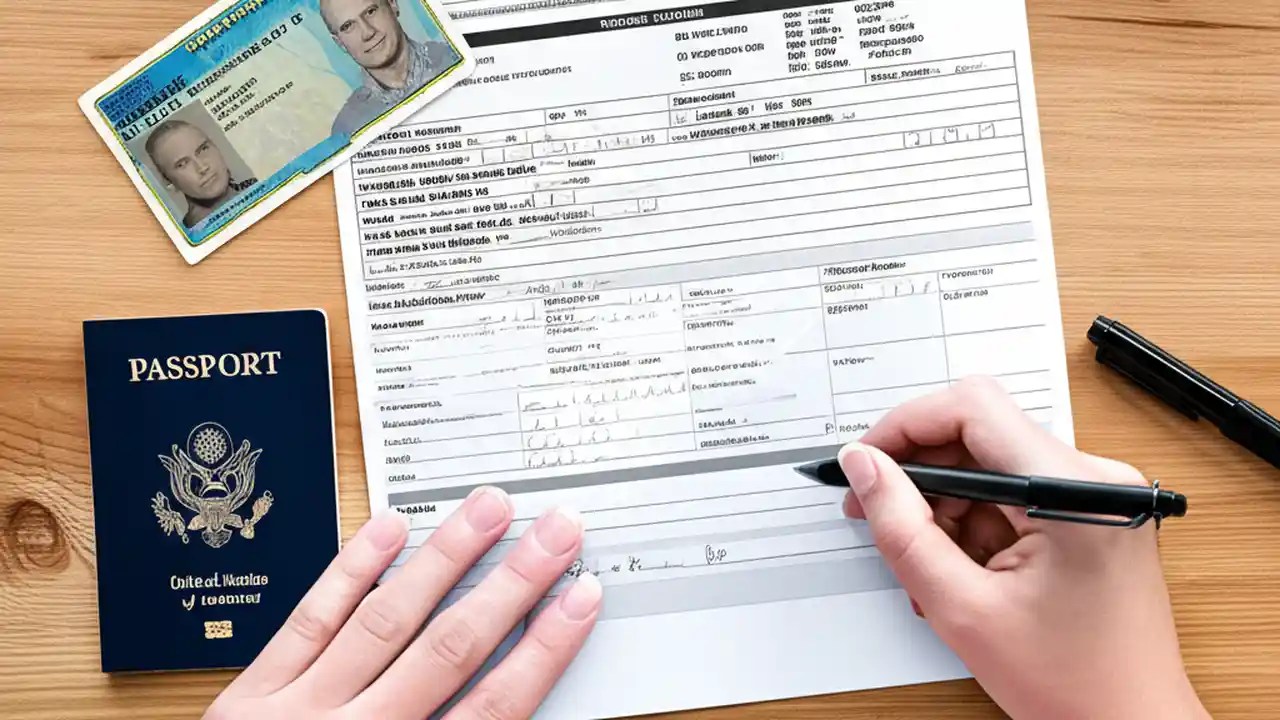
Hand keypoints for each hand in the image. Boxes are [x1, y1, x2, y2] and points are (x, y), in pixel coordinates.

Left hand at [203, 487, 600, 719]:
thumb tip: (511, 701)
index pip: (494, 707)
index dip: (544, 649)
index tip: (581, 599)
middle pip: (451, 650)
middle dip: (511, 585)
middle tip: (554, 531)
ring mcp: (300, 713)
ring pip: (387, 621)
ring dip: (444, 559)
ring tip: (486, 509)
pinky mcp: (253, 697)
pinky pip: (309, 622)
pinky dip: (351, 573)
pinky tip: (389, 530)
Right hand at [840, 377, 1210, 719]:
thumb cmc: (1073, 685)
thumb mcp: (962, 608)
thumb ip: (902, 528)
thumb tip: (864, 466)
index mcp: (1074, 491)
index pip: (974, 408)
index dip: (906, 424)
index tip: (866, 460)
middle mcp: (1096, 478)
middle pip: (980, 433)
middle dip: (919, 472)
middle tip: (876, 513)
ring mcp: (1098, 493)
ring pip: (991, 464)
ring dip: (946, 506)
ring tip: (932, 567)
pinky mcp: (1092, 512)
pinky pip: (1013, 493)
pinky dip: (975, 522)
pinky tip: (963, 571)